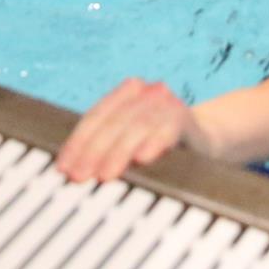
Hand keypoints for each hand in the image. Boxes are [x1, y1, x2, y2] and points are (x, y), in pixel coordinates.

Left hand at [56, 77, 211, 182]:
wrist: (205, 141)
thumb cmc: (159, 143)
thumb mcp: (129, 141)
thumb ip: (104, 147)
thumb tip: (68, 171)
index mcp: (126, 93)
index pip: (95, 117)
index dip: (77, 142)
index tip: (64, 168)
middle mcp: (145, 93)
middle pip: (112, 121)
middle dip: (93, 150)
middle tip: (80, 176)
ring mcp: (165, 103)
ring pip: (136, 125)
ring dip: (118, 152)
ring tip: (105, 175)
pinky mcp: (184, 117)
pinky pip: (167, 128)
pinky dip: (154, 142)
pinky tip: (143, 158)